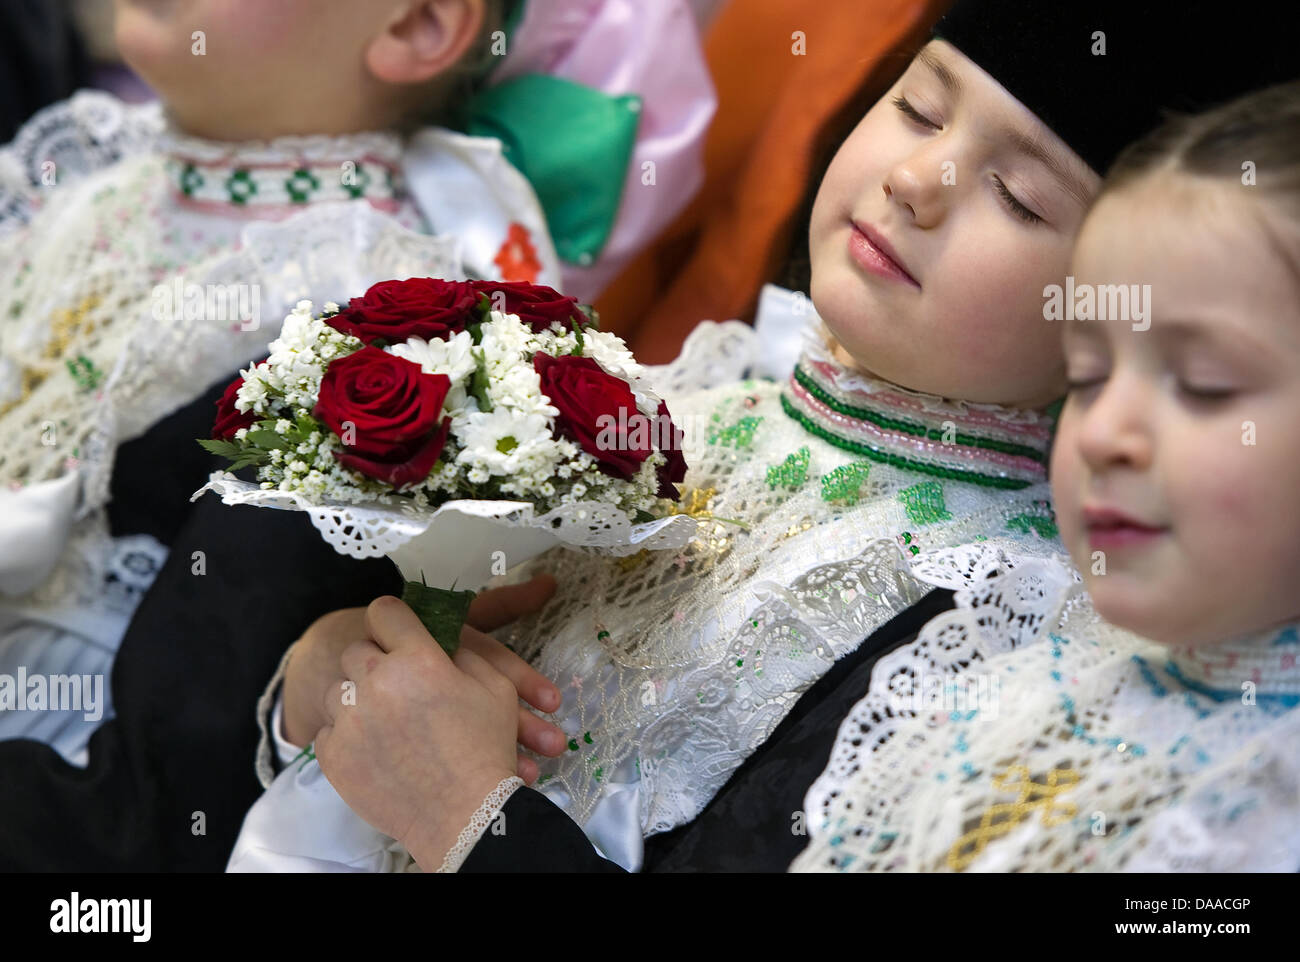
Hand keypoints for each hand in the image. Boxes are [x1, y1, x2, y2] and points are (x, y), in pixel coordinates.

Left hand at [314, 595, 528, 869]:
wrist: (466, 816)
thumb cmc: (485, 751)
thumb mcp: (495, 688)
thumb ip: (463, 655)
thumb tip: (439, 642)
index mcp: (417, 658)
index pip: (385, 613)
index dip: (393, 621)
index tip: (396, 632)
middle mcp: (377, 682)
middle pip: (356, 651)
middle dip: (375, 663)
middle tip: (397, 684)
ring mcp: (350, 720)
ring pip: (337, 691)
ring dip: (358, 699)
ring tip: (385, 720)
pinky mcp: (334, 755)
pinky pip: (328, 730)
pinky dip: (347, 737)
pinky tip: (375, 748)